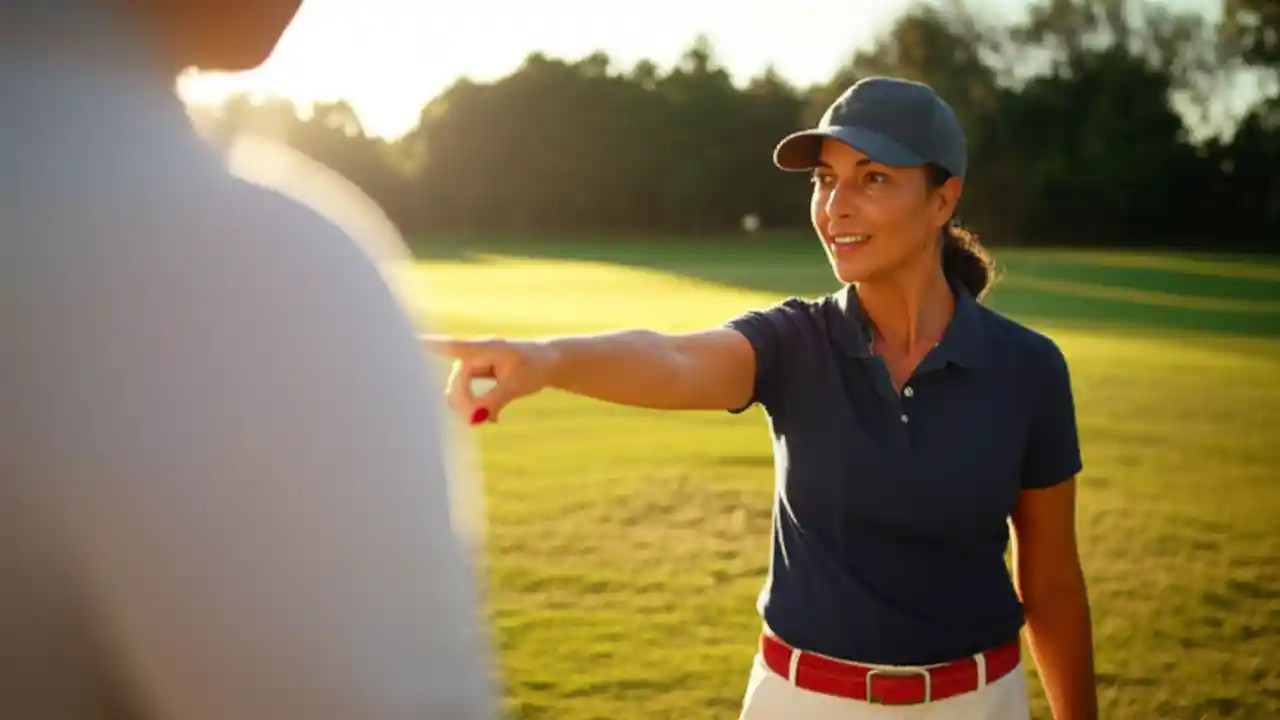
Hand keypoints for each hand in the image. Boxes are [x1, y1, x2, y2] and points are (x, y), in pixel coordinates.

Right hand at [422, 335, 556, 424]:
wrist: (550, 362)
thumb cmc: (536, 367)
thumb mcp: (518, 386)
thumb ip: (495, 401)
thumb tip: (473, 420)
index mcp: (484, 348)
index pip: (451, 347)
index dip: (427, 347)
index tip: (405, 341)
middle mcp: (474, 354)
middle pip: (456, 383)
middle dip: (467, 404)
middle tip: (486, 421)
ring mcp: (473, 365)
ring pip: (458, 392)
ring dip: (471, 409)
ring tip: (494, 420)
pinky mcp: (476, 375)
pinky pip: (466, 396)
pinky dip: (476, 409)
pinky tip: (494, 420)